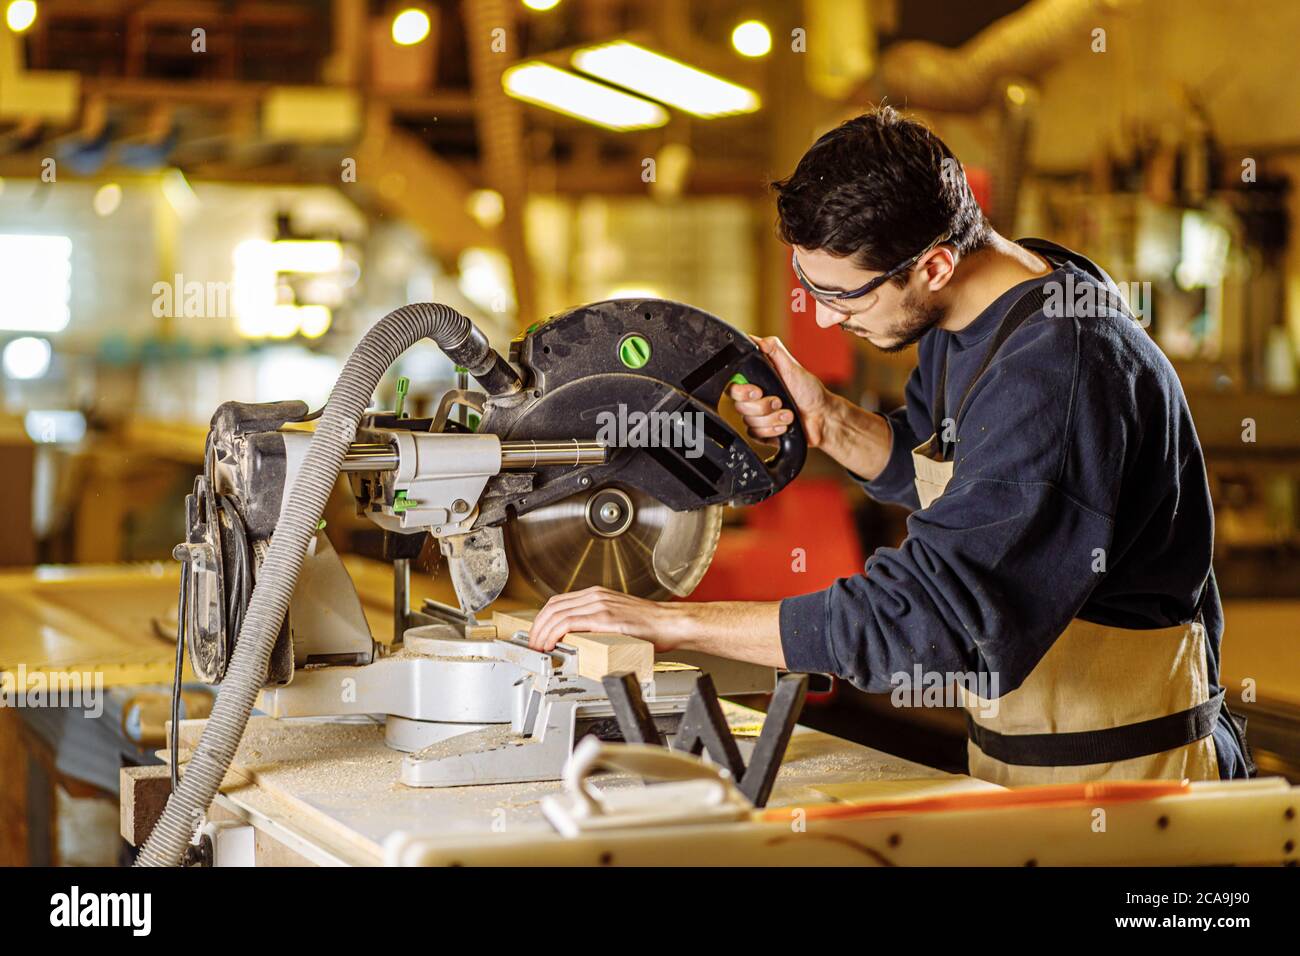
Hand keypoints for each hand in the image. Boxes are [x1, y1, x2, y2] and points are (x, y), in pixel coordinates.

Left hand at [527, 586, 689, 652]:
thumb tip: (579, 639)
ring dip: (542, 632)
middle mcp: (596, 597)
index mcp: (597, 595)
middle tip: (533, 644)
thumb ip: (598, 623)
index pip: (558, 602)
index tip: (537, 634)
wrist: (670, 624)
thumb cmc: (650, 626)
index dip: (542, 619)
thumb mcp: (617, 618)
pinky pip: (571, 622)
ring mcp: (600, 606)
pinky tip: (551, 643)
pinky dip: (555, 633)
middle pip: (553, 607)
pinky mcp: (605, 619)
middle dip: (537, 627)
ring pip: (558, 614)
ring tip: (539, 647)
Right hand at [728, 335, 832, 447]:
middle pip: (739, 406)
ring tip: (789, 414)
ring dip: (772, 419)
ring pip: (749, 421)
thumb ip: (774, 350)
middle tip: (779, 401)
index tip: (758, 391)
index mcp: (757, 380)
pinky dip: (772, 430)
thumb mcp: (792, 367)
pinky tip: (785, 425)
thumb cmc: (810, 392)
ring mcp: (758, 416)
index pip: (733, 386)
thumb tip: (756, 339)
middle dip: (762, 406)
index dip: (742, 391)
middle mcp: (754, 398)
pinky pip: (755, 434)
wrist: (822, 418)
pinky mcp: (762, 432)